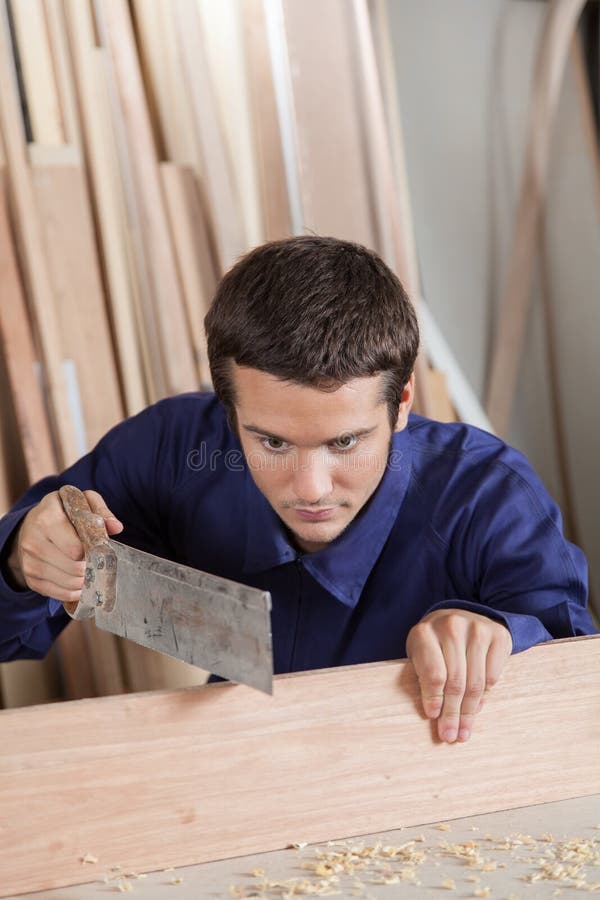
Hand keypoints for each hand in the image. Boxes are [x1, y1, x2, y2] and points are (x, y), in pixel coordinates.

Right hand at [6, 490, 122, 604]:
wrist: (30, 526)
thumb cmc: (62, 513)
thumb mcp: (80, 502)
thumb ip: (100, 510)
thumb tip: (116, 528)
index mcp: (46, 518)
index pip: (76, 547)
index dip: (92, 550)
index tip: (96, 547)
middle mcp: (33, 541)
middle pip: (74, 567)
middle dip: (90, 566)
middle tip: (96, 560)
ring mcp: (29, 563)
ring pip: (69, 583)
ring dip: (85, 580)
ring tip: (89, 569)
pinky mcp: (31, 580)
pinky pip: (61, 594)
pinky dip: (76, 591)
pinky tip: (81, 581)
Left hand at [406, 608, 511, 743]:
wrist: (460, 616)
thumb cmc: (434, 643)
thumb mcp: (420, 654)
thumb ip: (425, 678)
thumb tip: (438, 716)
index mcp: (425, 632)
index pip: (433, 672)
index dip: (433, 697)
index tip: (433, 716)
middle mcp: (452, 626)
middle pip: (455, 681)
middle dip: (453, 713)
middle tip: (450, 736)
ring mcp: (477, 629)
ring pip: (475, 682)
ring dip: (469, 712)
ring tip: (464, 732)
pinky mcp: (498, 636)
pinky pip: (492, 676)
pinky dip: (484, 696)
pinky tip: (476, 708)